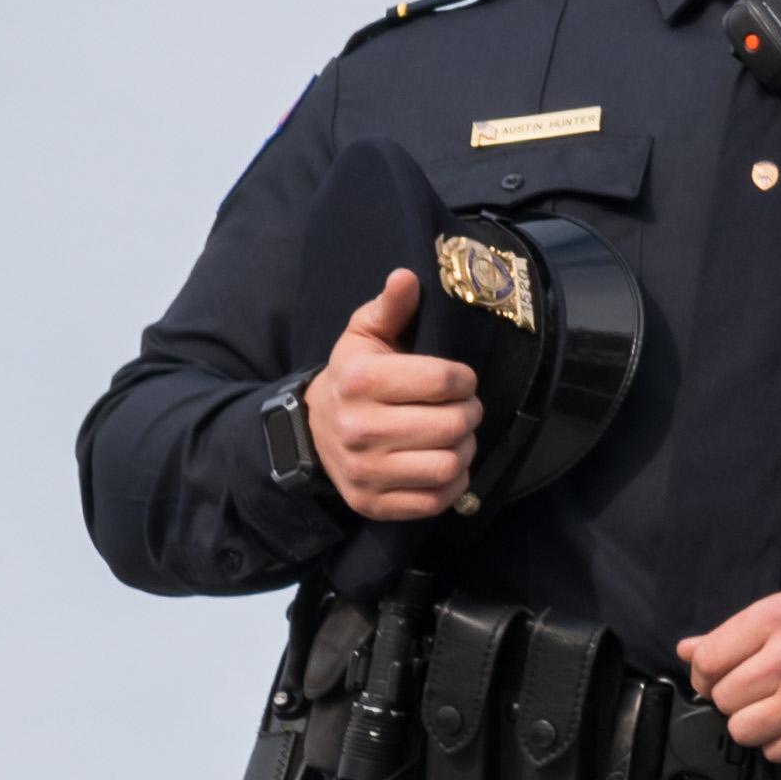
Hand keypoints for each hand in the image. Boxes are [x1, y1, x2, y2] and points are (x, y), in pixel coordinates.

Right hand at [305, 268, 484, 519]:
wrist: (312, 431)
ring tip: (453, 435)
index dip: (463, 378)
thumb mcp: (365, 334)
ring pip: (449, 464)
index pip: (444, 380)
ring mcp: (364, 471)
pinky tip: (442, 462)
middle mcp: (358, 428)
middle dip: (469, 412)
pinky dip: (453, 483)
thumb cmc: (353, 375)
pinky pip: (438, 500)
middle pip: (453, 424)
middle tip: (460, 407)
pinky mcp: (372, 503)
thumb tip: (408, 276)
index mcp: (360, 381)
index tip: (456, 379)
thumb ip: (391, 306)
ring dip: (464, 448)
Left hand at [677, 589, 780, 762]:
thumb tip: (686, 650)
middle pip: (723, 699)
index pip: (708, 660)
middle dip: (736, 699)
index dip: (706, 674)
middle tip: (763, 691)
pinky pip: (775, 753)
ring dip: (756, 725)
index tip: (724, 677)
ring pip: (743, 731)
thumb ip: (739, 631)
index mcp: (779, 618)